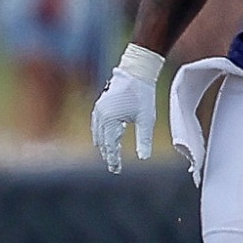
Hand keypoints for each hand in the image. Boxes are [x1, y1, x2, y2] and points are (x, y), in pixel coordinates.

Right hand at [91, 44, 162, 172]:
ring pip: (96, 133)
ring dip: (102, 145)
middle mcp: (101, 117)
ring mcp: (98, 110)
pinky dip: (99, 133)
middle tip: (114, 167)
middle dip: (107, 154)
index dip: (113, 159)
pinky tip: (103, 137)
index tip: (116, 171)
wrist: (136, 71)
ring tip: (108, 155)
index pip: (110, 146)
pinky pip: (96, 124)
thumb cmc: (143, 95)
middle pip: (101, 142)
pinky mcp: (100, 104)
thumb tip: (143, 158)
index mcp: (111, 122)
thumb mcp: (147, 119)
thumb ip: (144, 140)